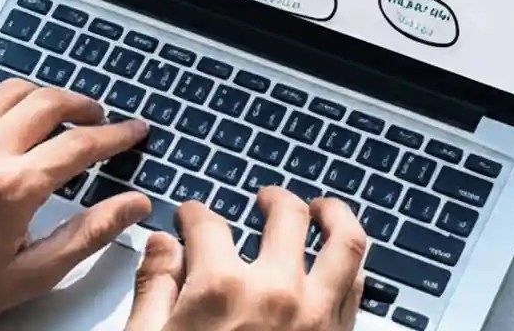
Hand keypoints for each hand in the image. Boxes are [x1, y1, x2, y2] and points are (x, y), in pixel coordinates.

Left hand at [0, 79, 151, 330]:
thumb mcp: (32, 273)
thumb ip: (90, 234)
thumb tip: (132, 206)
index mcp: (11, 188)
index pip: (81, 143)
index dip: (116, 135)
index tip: (133, 132)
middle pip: (51, 102)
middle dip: (87, 107)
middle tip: (104, 121)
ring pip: (16, 90)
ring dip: (49, 97)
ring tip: (66, 115)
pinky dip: (11, 100)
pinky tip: (21, 119)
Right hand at [125, 187, 366, 330]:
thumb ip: (155, 289)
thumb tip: (162, 244)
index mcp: (221, 289)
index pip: (208, 225)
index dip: (195, 213)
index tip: (191, 214)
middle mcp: (276, 292)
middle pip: (288, 216)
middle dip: (275, 197)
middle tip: (266, 197)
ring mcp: (317, 315)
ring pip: (345, 242)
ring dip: (336, 214)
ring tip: (323, 207)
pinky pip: (358, 286)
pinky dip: (351, 264)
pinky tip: (338, 261)